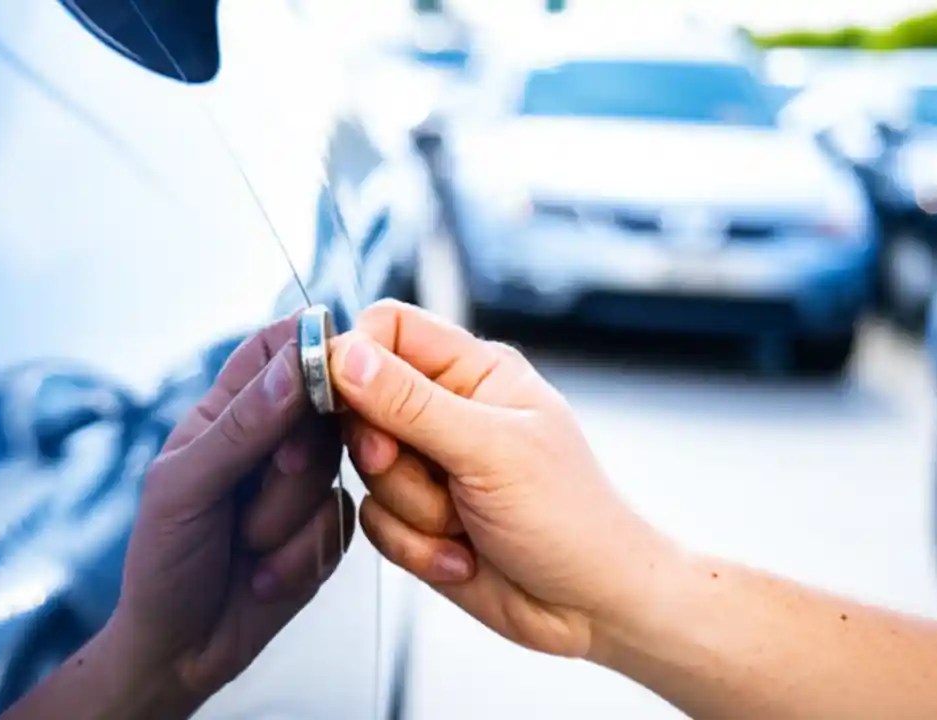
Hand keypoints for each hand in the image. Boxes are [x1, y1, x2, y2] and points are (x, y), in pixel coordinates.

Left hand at [107, 314, 353, 716]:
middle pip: (323, 406)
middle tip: (277, 473)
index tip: (328, 368)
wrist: (179, 650)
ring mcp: (300, 484)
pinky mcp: (323, 528)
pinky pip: (342, 521)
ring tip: (248, 543)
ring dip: (289, 515)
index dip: (308, 344)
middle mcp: (268, 439)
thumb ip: (241, 428)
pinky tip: (266, 573)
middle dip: (300, 452)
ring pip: (336, 467)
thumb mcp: (184, 488)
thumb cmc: (161, 562)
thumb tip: (295, 366)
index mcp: (225, 412)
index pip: (275, 347)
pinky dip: (302, 553)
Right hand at [329, 300, 676, 658]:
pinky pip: (374, 521)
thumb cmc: (572, 517)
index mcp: (474, 372)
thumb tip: (347, 357)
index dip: (354, 356)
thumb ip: (412, 404)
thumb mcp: (491, 451)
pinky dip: (415, 547)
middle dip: (387, 454)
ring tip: (466, 521)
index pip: (387, 329)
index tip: (344, 397)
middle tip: (428, 472)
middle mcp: (446, 412)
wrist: (592, 606)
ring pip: (366, 472)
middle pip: (362, 405)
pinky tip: (462, 553)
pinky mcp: (417, 517)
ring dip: (412, 509)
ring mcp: (429, 466)